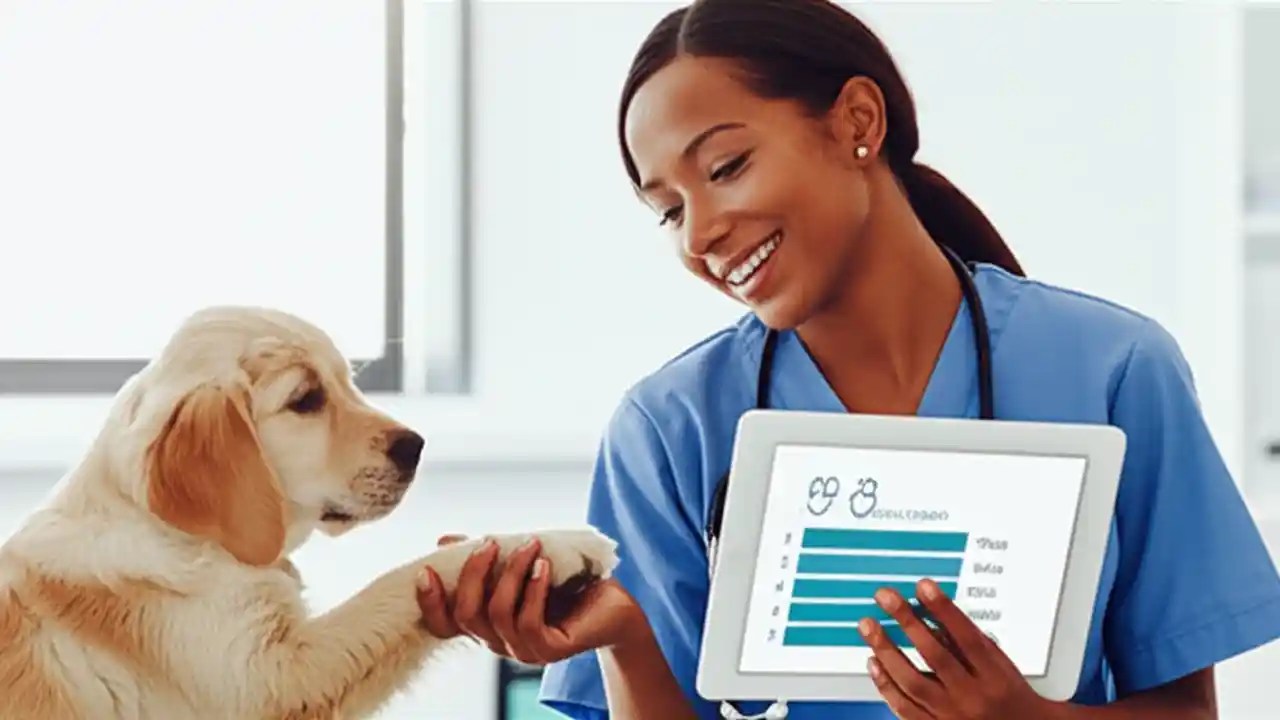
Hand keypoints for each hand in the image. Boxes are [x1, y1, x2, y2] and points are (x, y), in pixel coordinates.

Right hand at [415, 534, 648, 665]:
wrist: (613, 605)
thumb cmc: (565, 583)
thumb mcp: (520, 564)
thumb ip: (485, 556)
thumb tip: (443, 541)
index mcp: (486, 624)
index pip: (444, 624)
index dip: (430, 601)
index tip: (426, 569)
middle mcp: (499, 642)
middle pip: (466, 615)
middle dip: (473, 574)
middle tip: (490, 542)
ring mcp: (524, 650)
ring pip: (497, 614)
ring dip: (510, 573)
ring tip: (530, 545)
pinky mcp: (550, 650)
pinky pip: (529, 621)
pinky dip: (533, 588)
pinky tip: (544, 565)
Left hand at [862, 579, 1063, 719]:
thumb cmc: (1010, 699)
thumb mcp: (1002, 666)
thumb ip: (972, 642)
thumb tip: (938, 616)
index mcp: (995, 678)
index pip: (967, 638)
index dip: (944, 610)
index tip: (924, 586)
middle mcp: (973, 698)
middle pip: (936, 655)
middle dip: (907, 621)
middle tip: (885, 597)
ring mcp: (952, 717)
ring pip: (913, 682)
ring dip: (887, 651)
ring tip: (869, 626)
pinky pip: (905, 709)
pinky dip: (886, 685)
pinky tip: (874, 662)